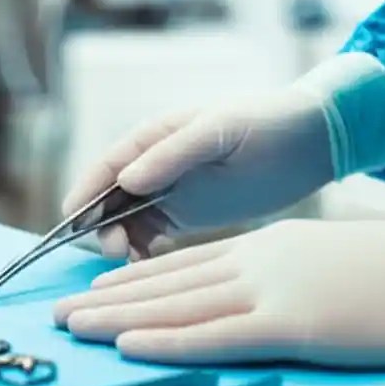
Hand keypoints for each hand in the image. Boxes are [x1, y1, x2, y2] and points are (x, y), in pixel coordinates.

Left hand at [53, 218, 384, 367]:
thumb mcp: (330, 265)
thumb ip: (286, 278)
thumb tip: (259, 303)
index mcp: (269, 247)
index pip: (187, 265)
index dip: (137, 281)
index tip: (99, 291)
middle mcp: (259, 262)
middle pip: (168, 283)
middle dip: (110, 298)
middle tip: (63, 311)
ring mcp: (274, 291)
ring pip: (177, 306)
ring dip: (117, 318)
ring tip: (72, 326)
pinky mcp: (295, 323)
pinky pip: (216, 334)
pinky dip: (166, 340)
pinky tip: (127, 344)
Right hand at [64, 88, 333, 259]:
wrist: (312, 141)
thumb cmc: (265, 122)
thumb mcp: (217, 130)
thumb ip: (171, 154)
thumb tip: (125, 180)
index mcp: (154, 138)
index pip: (107, 166)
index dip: (85, 192)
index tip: (72, 220)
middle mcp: (153, 165)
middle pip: (108, 198)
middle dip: (99, 224)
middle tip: (113, 250)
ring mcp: (167, 191)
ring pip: (124, 221)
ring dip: (118, 240)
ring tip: (129, 259)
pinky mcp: (186, 215)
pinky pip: (149, 235)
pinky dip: (140, 251)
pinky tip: (147, 263)